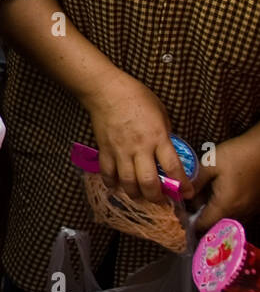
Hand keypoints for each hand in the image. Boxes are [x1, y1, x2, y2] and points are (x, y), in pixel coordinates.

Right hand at [84, 77, 190, 201]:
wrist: (107, 90)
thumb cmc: (137, 97)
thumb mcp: (161, 113)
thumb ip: (164, 135)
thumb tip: (166, 151)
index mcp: (157, 137)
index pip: (173, 168)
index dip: (182, 185)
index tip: (186, 193)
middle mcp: (139, 148)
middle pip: (148, 182)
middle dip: (157, 197)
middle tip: (162, 201)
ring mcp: (120, 150)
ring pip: (127, 182)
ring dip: (135, 195)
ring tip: (141, 197)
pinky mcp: (104, 149)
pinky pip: (107, 173)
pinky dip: (112, 183)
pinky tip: (117, 187)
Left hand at [191, 131, 259, 230]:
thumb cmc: (237, 155)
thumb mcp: (210, 165)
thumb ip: (195, 182)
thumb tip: (182, 195)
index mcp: (226, 205)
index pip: (204, 225)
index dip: (188, 222)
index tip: (178, 213)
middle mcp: (239, 212)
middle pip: (214, 224)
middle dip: (199, 217)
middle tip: (186, 203)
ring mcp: (249, 209)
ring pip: (225, 219)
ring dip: (211, 213)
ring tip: (199, 197)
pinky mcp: (254, 204)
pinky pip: (235, 213)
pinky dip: (223, 208)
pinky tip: (215, 194)